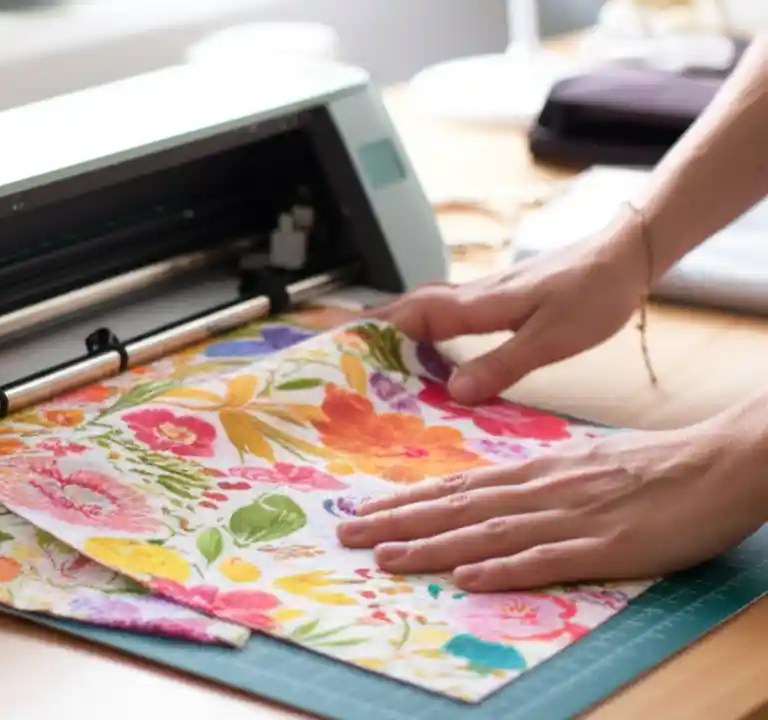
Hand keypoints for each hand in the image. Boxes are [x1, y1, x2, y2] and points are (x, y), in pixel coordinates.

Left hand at [335, 415, 767, 591]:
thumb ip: (536, 480)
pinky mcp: (607, 545)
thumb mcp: (581, 463)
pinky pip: (548, 559)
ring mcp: (572, 517)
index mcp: (537, 471)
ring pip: (488, 533)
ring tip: (387, 558)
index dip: (407, 502)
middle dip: (398, 523)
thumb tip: (492, 492)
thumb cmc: (654, 464)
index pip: (457, 487)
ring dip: (432, 546)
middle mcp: (542, 490)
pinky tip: (469, 578)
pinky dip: (505, 569)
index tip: (364, 512)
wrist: (720, 461)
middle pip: (458, 508)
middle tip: (347, 536)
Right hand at [369, 223, 649, 404]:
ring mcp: (485, 294)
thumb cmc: (593, 295)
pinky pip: (447, 312)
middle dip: (374, 327)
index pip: (410, 315)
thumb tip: (453, 392)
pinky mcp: (499, 297)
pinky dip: (425, 327)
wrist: (627, 255)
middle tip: (344, 352)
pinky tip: (432, 346)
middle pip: (409, 308)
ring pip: (426, 307)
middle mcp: (472, 295)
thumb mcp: (551, 339)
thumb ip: (502, 364)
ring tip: (375, 354)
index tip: (336, 344)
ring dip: (397, 326)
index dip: (372, 329)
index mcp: (477, 305)